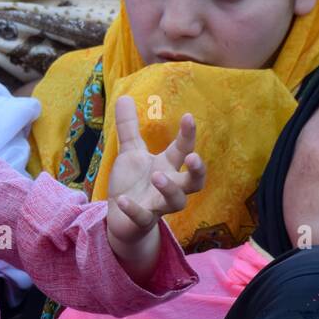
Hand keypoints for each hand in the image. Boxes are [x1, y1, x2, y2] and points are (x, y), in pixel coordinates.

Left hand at [105, 97, 204, 280]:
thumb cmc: (133, 183)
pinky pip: (143, 217)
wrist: (121, 218)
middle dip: (197, 170)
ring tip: (157, 175)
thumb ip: (129, 127)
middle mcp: (169, 186)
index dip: (188, 135)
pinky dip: (135, 209)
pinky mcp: (143, 221)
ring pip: (176, 202)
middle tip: (193, 157)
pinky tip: (124, 199)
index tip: (188, 116)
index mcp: (168, 166)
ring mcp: (158, 206)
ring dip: (169, 189)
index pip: (183, 149)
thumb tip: (125, 96)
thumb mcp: (130, 152)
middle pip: (194, 182)